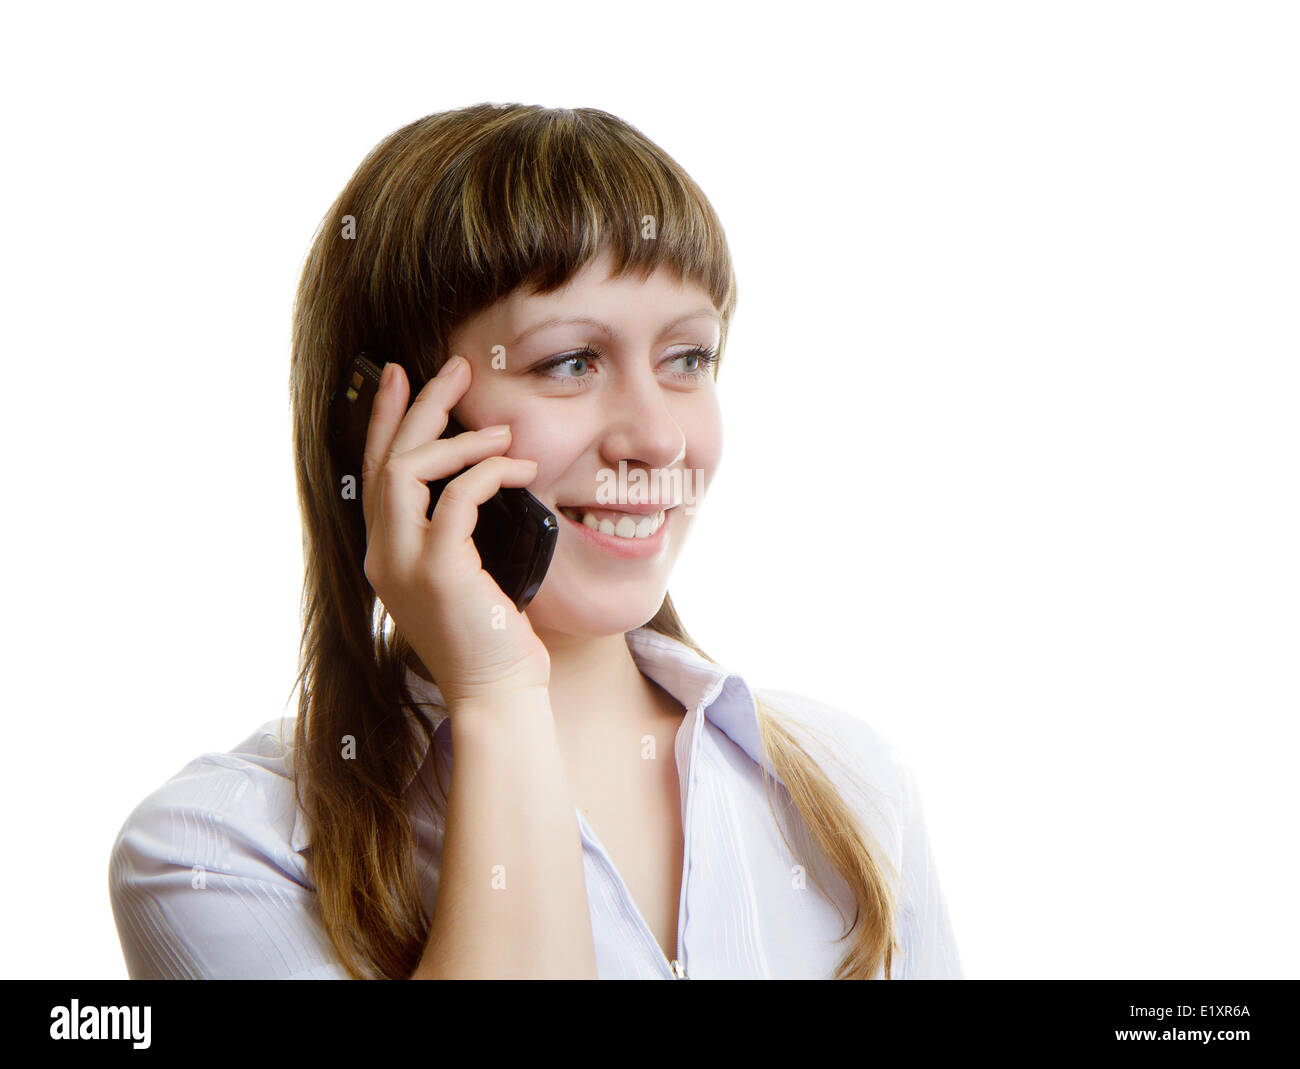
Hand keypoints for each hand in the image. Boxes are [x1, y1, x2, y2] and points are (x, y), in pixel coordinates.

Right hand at [360, 356, 550, 709]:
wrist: (496, 695)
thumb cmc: (491, 639)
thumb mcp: (466, 576)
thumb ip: (457, 533)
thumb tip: (482, 481)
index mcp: (387, 553)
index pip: (375, 471)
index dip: (383, 420)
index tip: (400, 376)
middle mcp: (384, 554)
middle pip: (387, 459)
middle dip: (419, 406)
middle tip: (454, 369)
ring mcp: (403, 563)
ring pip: (407, 471)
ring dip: (456, 438)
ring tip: (501, 429)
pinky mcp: (437, 571)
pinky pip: (456, 498)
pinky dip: (486, 473)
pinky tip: (518, 467)